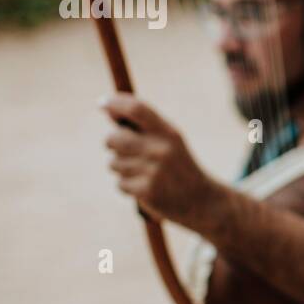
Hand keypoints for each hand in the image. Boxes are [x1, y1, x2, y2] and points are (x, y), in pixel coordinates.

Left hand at [100, 93, 219, 229]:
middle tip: (122, 148)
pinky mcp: (147, 192)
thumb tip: (106, 106)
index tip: (101, 103)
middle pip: (115, 138)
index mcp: (169, 133)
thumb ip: (141, 125)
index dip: (115, 103)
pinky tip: (145, 187)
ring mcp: (154, 171)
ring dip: (121, 168)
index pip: (137, 109)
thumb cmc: (179, 166)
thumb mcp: (169, 141)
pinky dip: (128, 186)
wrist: (202, 200)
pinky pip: (120, 184)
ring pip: (114, 163)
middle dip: (111, 143)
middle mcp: (162, 149)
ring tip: (143, 172)